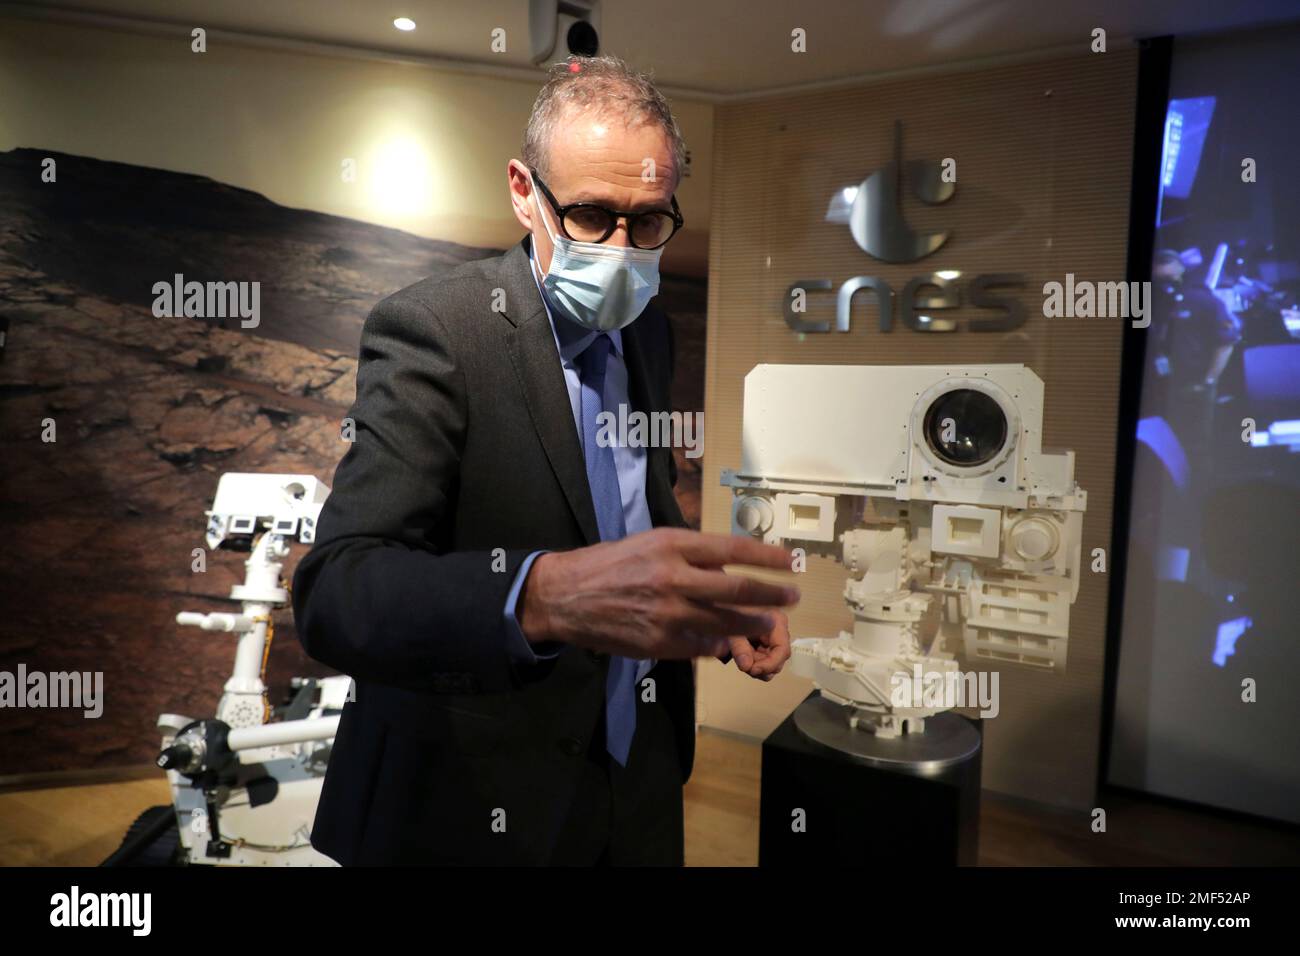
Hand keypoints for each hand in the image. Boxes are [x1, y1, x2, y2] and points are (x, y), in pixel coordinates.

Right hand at [518, 528, 798, 659]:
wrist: (566, 595)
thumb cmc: (610, 563)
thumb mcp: (649, 542)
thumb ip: (688, 553)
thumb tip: (728, 564)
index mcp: (672, 545)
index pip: (732, 548)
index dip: (767, 556)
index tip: (790, 561)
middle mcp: (673, 577)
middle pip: (737, 587)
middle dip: (772, 594)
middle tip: (792, 596)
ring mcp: (667, 613)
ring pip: (725, 621)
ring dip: (754, 623)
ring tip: (770, 621)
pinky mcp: (659, 642)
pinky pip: (701, 646)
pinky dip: (718, 644)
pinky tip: (727, 642)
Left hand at [725, 610, 791, 680]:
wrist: (724, 600)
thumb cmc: (730, 609)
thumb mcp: (732, 628)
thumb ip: (740, 648)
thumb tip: (746, 667)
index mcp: (777, 622)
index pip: (782, 650)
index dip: (770, 665)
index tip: (752, 670)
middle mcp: (779, 631)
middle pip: (778, 659)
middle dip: (761, 667)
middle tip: (743, 664)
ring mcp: (773, 638)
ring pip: (771, 662)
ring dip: (756, 666)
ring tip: (740, 658)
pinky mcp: (765, 643)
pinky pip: (763, 659)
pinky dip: (753, 662)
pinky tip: (742, 656)